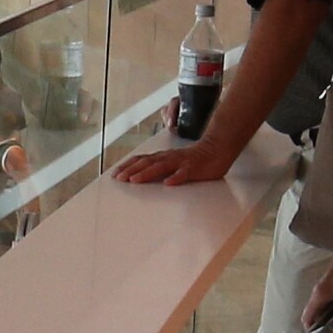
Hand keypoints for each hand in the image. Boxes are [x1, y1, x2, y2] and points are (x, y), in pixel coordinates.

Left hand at [113, 137, 241, 188]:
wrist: (216, 149)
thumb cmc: (194, 159)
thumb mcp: (173, 162)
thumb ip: (160, 168)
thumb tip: (142, 176)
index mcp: (163, 157)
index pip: (142, 160)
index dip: (128, 166)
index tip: (115, 174)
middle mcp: (169, 158)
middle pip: (147, 163)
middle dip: (131, 170)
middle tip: (119, 179)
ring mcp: (181, 163)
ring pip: (161, 167)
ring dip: (147, 173)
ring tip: (135, 180)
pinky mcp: (194, 169)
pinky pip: (184, 173)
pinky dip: (176, 178)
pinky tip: (168, 184)